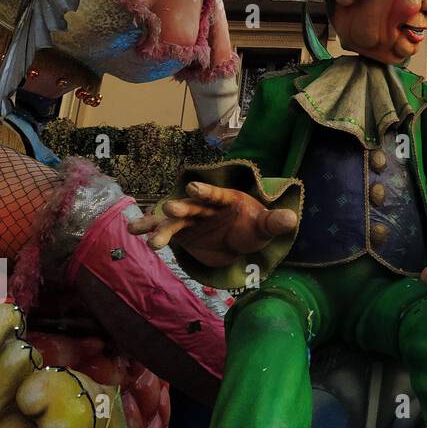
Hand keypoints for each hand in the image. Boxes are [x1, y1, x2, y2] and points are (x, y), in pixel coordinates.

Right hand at [128, 182, 297, 267]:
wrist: (238, 241)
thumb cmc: (252, 228)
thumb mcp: (264, 227)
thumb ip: (274, 222)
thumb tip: (292, 218)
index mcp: (226, 200)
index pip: (216, 195)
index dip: (205, 191)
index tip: (193, 186)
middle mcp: (205, 206)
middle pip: (192, 206)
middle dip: (182, 206)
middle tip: (171, 206)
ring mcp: (191, 218)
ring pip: (174, 220)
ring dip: (159, 223)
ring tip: (138, 229)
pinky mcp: (182, 232)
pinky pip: (165, 231)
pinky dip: (150, 230)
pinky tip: (134, 231)